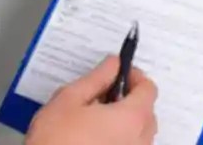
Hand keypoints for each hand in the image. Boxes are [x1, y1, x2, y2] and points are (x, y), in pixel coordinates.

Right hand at [25, 56, 157, 144]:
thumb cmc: (55, 140)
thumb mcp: (69, 99)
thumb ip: (96, 78)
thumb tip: (112, 65)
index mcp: (131, 119)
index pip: (148, 89)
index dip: (134, 76)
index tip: (118, 73)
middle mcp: (139, 141)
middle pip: (147, 112)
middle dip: (130, 99)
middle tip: (104, 95)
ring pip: (140, 133)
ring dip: (126, 121)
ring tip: (96, 119)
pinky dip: (120, 139)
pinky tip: (95, 138)